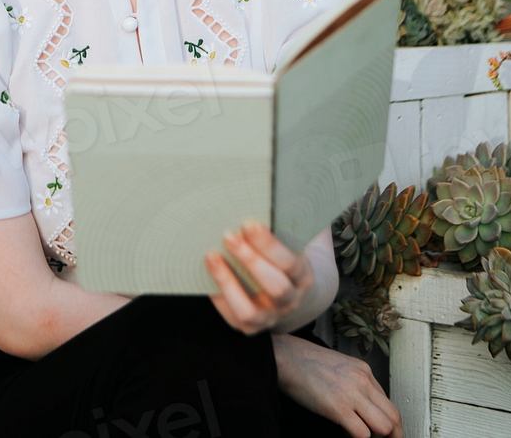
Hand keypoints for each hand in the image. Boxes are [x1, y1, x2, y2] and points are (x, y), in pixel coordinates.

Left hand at [204, 219, 313, 334]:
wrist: (291, 291)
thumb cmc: (284, 253)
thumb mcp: (291, 238)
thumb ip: (287, 219)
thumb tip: (277, 183)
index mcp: (303, 276)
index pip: (290, 262)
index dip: (269, 245)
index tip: (248, 223)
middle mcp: (290, 300)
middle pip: (275, 287)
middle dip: (250, 260)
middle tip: (228, 235)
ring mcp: (270, 317)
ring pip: (249, 310)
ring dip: (228, 282)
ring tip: (211, 256)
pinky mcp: (250, 327)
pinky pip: (232, 316)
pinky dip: (218, 296)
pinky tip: (207, 273)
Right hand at [272, 332, 402, 437]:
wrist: (285, 357)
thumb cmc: (305, 362)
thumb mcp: (339, 366)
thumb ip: (355, 383)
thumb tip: (365, 408)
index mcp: (364, 370)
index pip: (389, 404)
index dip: (389, 425)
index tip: (385, 436)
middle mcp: (362, 380)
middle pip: (393, 418)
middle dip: (392, 437)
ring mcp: (352, 394)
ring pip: (384, 428)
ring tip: (361, 436)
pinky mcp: (338, 407)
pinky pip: (362, 435)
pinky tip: (345, 434)